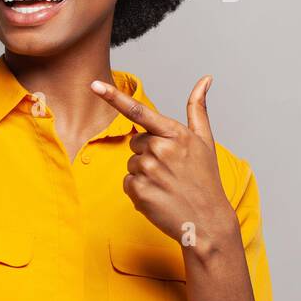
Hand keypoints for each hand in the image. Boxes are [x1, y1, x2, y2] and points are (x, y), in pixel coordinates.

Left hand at [89, 75, 236, 246]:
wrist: (206, 221)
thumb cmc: (205, 179)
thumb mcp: (205, 141)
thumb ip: (198, 108)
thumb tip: (205, 79)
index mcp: (175, 134)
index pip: (138, 111)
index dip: (113, 97)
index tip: (94, 85)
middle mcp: (160, 149)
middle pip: (135, 142)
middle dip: (148, 153)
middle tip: (170, 169)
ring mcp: (148, 171)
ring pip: (131, 163)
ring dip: (144, 173)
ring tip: (166, 184)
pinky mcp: (138, 190)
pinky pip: (128, 182)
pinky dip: (139, 189)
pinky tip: (158, 196)